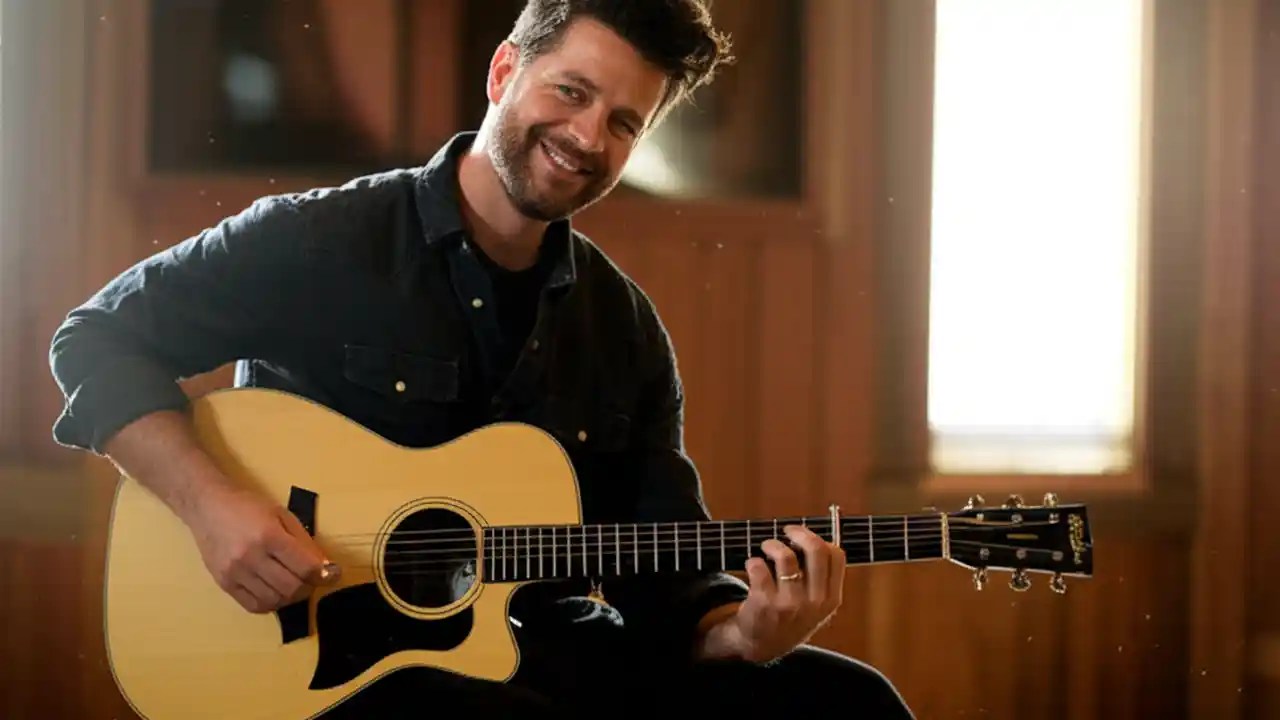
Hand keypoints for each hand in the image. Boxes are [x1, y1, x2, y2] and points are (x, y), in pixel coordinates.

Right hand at [185, 481, 338, 613]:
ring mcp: (235, 573)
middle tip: (311, 580)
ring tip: (293, 584)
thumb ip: (304, 542)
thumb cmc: (249, 507)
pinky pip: (253, 606)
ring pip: (274, 600)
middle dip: (309, 587)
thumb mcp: (282, 515)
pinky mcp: (224, 584)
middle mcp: (251, 557)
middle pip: (291, 588)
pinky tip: (275, 592)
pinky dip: (271, 604)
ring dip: (291, 598)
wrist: (207, 507)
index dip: (324, 575)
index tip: (333, 574)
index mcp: (269, 535)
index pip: (305, 567)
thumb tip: (324, 568)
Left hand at [698, 525, 845, 662]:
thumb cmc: (788, 619)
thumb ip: (820, 578)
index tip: (805, 536)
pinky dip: (753, 561)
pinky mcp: (764, 602)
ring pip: (785, 555)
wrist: (760, 645)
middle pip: (815, 549)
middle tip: (787, 531)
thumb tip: (812, 538)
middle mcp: (814, 602)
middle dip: (799, 533)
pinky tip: (753, 567)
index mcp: (831, 599)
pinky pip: (759, 566)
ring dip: (772, 545)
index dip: (819, 539)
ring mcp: (789, 603)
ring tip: (766, 548)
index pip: (836, 556)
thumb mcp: (816, 607)